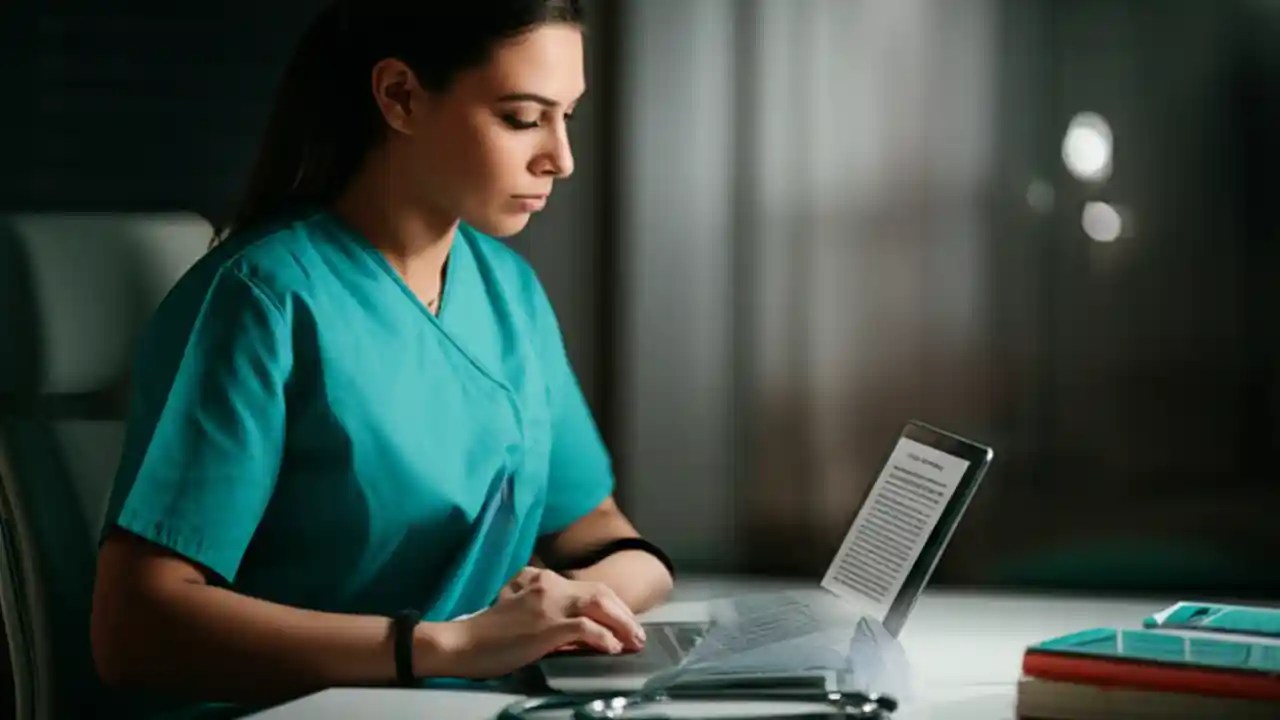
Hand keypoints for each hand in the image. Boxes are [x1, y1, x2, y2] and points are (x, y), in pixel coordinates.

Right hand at [437, 567, 645, 678]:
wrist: (463, 643)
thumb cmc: (489, 634)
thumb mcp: (522, 612)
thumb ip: (550, 613)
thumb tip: (584, 631)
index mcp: (542, 579)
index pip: (588, 587)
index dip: (612, 605)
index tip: (625, 622)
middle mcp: (548, 584)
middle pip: (600, 593)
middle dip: (624, 614)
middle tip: (638, 634)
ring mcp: (548, 603)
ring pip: (599, 605)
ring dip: (621, 625)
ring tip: (633, 642)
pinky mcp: (546, 625)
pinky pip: (585, 628)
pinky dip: (603, 637)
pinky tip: (612, 648)